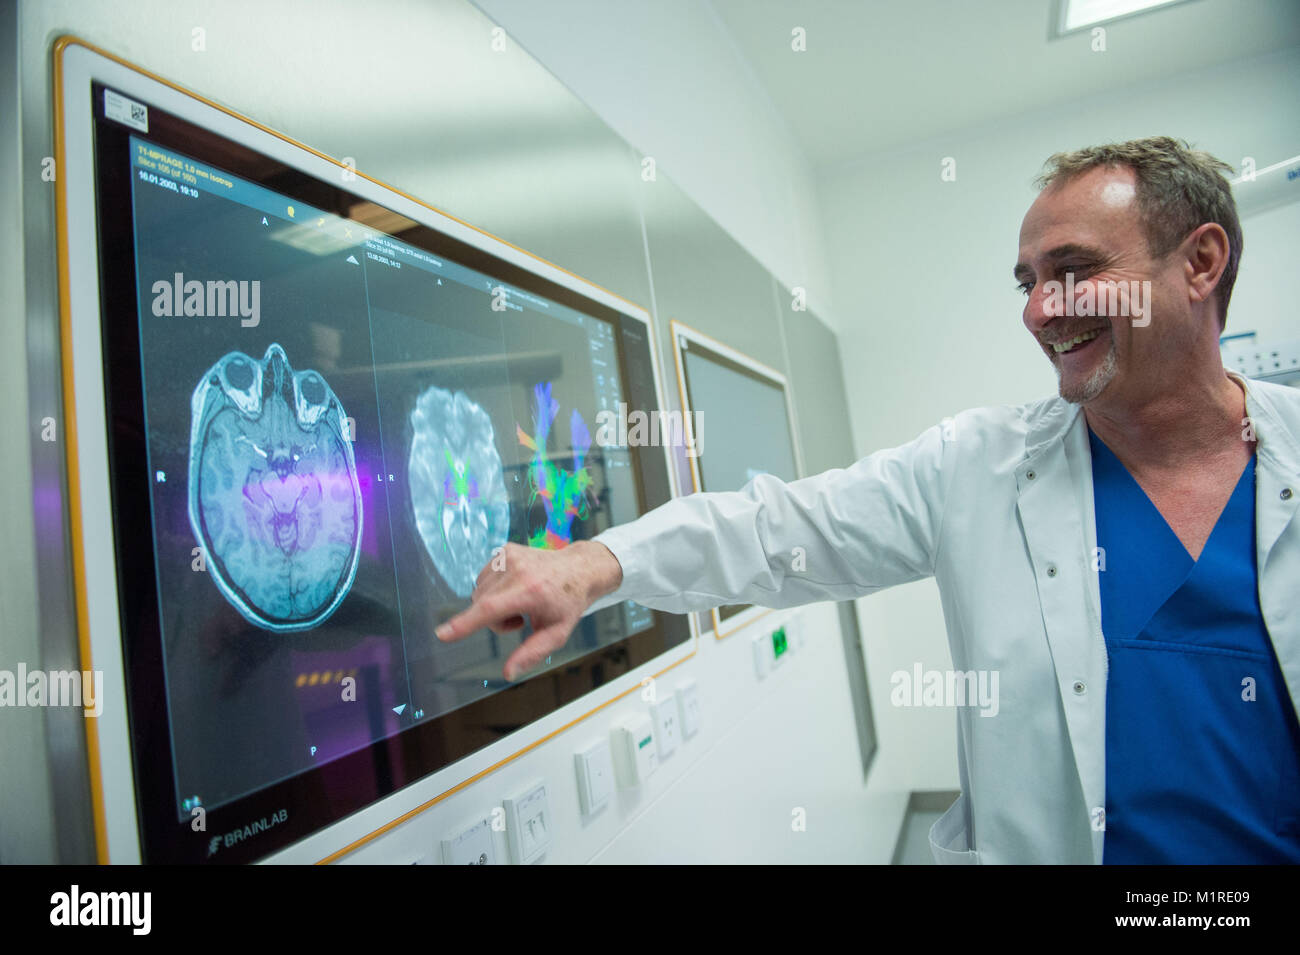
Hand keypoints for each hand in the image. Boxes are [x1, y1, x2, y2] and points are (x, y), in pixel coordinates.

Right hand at [434, 540, 622, 680]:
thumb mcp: (556, 633)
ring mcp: (509, 556)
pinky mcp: (504, 549)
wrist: (579, 569)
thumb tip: (508, 674)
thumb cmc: (568, 603)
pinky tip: (516, 587)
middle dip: (494, 620)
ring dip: (493, 604)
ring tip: (520, 602)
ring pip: (479, 592)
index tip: (442, 634)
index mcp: (530, 591)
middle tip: (520, 619)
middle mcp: (517, 570)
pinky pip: (484, 578)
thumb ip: (531, 654)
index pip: (490, 610)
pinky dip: (494, 589)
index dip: (464, 624)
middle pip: (481, 605)